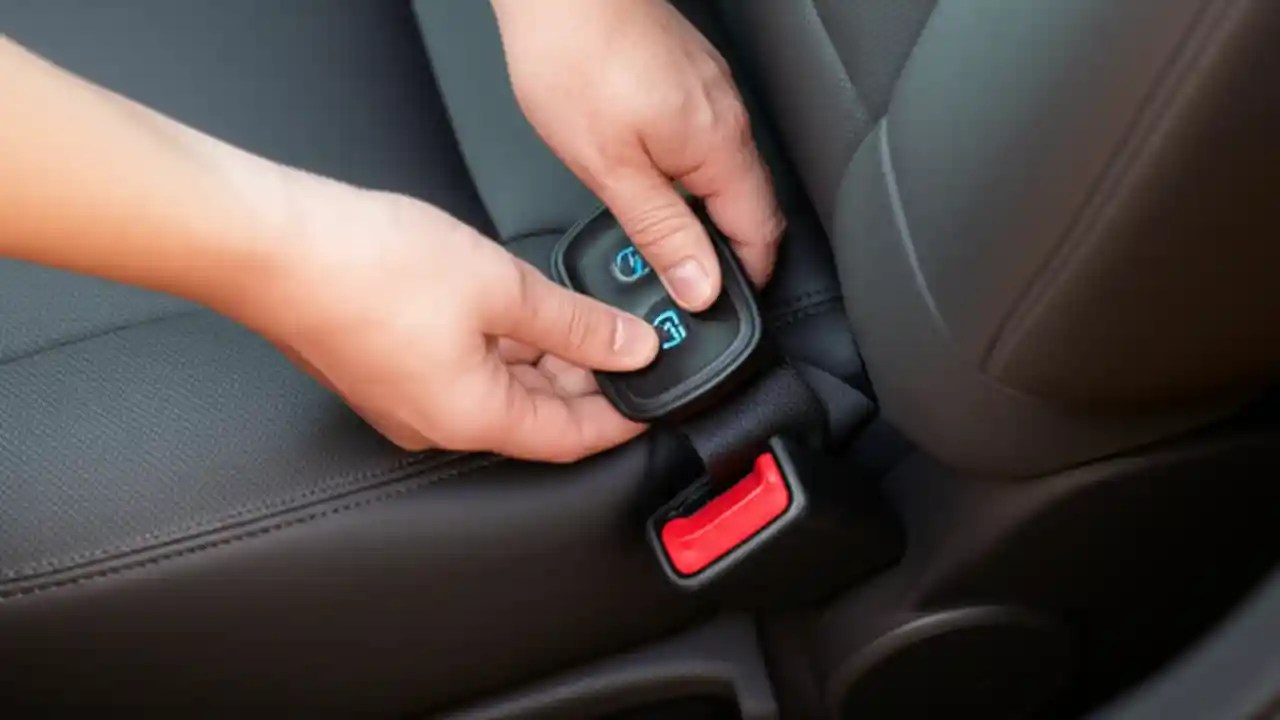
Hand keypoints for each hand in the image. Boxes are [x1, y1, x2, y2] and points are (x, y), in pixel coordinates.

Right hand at [246, 179, 658, 461]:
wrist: (271, 245)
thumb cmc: (366, 266)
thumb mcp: (500, 287)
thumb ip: (576, 323)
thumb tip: (631, 347)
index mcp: (472, 417)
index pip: (571, 439)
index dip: (622, 418)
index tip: (656, 394)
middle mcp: (437, 423)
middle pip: (535, 415)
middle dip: (586, 378)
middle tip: (623, 334)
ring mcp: (406, 400)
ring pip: (498, 390)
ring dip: (543, 357)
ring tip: (576, 311)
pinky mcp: (385, 368)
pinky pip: (463, 371)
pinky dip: (500, 346)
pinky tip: (515, 306)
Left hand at [492, 0, 784, 310]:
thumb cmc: (576, 59)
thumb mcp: (611, 168)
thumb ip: (661, 230)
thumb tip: (700, 284)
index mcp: (720, 149)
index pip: (761, 234)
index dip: (747, 280)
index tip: (721, 309)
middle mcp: (729, 120)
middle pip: (750, 207)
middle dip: (726, 254)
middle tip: (687, 288)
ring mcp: (713, 94)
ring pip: (727, 175)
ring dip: (706, 216)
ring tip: (665, 245)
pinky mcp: (689, 77)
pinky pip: (707, 143)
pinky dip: (691, 179)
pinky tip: (655, 185)